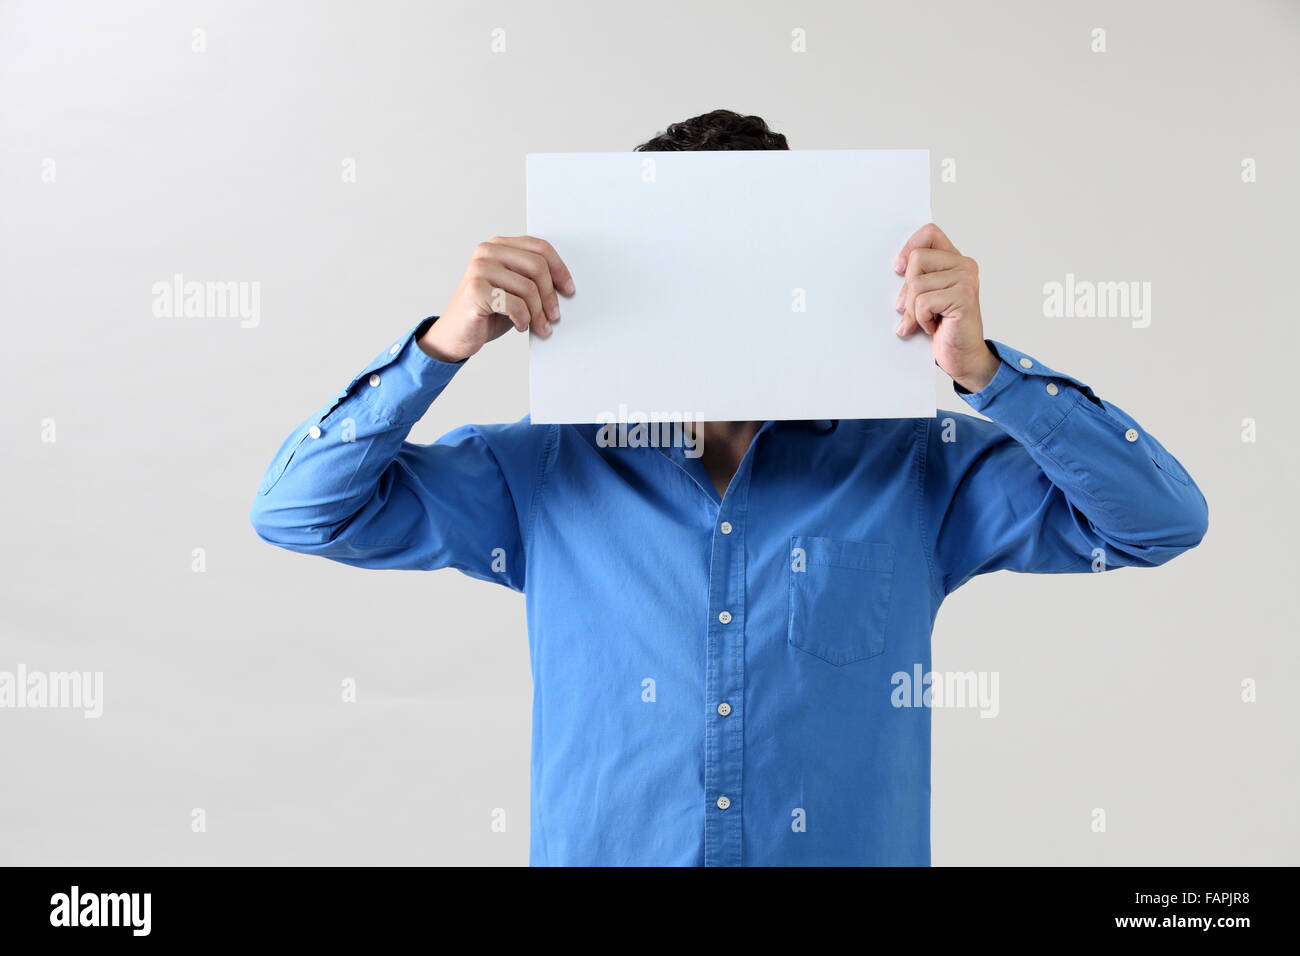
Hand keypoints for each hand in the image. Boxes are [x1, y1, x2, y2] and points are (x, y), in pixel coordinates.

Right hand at [419, 236, 574, 362]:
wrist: (455, 335)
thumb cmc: (488, 313)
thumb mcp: (515, 291)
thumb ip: (533, 280)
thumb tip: (565, 287)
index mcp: (499, 246)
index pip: (540, 248)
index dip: (560, 269)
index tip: (569, 290)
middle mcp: (487, 252)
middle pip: (537, 266)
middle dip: (550, 295)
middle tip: (554, 316)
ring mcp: (479, 269)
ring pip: (528, 288)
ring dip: (538, 313)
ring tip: (539, 326)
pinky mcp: (476, 290)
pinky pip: (515, 305)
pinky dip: (523, 320)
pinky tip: (520, 326)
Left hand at [893, 223, 999, 392]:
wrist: (962, 357)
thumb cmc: (941, 328)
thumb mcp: (923, 298)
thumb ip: (916, 278)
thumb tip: (895, 268)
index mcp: (954, 261)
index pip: (929, 233)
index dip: (909, 247)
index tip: (898, 269)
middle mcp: (964, 266)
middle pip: (916, 259)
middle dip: (907, 289)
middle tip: (911, 311)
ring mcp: (966, 280)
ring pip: (917, 284)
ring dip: (913, 310)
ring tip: (924, 322)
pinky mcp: (964, 296)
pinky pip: (924, 301)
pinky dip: (922, 319)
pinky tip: (933, 327)